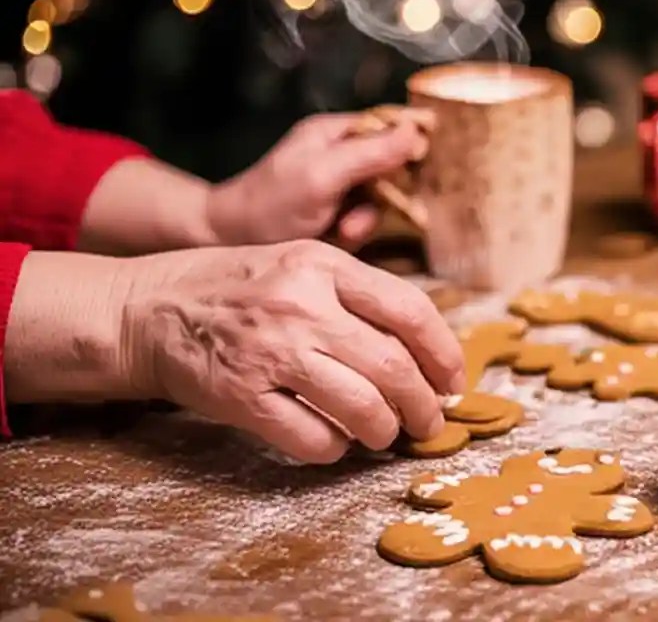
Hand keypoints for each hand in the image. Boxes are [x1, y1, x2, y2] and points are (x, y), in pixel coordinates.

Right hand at [117, 240, 463, 461]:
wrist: (147, 308)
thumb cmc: (236, 288)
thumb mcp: (299, 264)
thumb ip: (356, 296)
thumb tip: (424, 351)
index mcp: (324, 265)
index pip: (410, 311)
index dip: (444, 354)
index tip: (453, 381)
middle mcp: (301, 305)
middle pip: (393, 367)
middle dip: (423, 406)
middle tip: (428, 422)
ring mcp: (270, 352)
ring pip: (362, 407)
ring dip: (385, 431)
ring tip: (384, 434)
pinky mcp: (241, 396)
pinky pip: (313, 438)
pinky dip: (335, 449)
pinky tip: (335, 441)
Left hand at [206, 112, 429, 248]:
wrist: (225, 243)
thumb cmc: (271, 204)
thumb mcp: (324, 175)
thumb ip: (370, 154)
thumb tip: (417, 132)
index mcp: (335, 132)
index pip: (390, 127)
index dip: (409, 148)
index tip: (416, 176)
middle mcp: (339, 154)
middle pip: (391, 168)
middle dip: (381, 198)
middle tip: (356, 219)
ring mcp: (337, 185)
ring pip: (379, 200)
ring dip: (365, 221)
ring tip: (340, 233)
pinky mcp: (333, 214)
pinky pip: (363, 221)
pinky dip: (353, 234)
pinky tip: (334, 240)